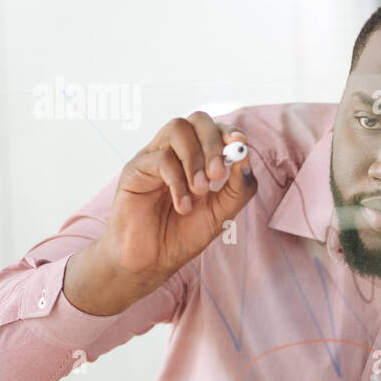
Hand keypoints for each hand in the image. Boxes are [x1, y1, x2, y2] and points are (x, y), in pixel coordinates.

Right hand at [98, 111, 256, 280]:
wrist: (151, 261)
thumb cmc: (184, 235)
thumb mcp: (222, 213)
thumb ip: (238, 188)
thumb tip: (246, 157)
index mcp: (197, 158)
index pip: (215, 127)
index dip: (229, 131)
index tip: (239, 146)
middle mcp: (175, 151)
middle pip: (197, 119)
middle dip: (213, 143)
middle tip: (217, 175)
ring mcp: (154, 157)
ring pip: (177, 129)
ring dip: (194, 159)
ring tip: (199, 192)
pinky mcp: (135, 170)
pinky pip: (160, 159)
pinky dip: (178, 182)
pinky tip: (182, 206)